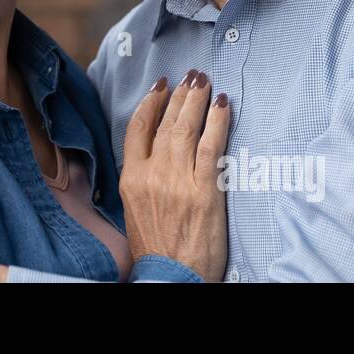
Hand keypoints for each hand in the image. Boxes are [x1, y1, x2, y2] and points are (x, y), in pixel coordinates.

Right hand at [119, 70, 230, 281]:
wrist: (171, 278)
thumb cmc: (157, 251)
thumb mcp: (136, 210)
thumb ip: (143, 180)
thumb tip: (156, 155)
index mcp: (131, 179)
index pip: (137, 129)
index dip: (150, 103)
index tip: (160, 86)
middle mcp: (151, 174)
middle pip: (165, 123)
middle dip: (180, 95)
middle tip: (192, 75)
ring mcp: (177, 180)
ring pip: (186, 128)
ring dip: (197, 100)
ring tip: (205, 82)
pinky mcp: (204, 190)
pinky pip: (212, 145)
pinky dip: (218, 121)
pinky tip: (223, 105)